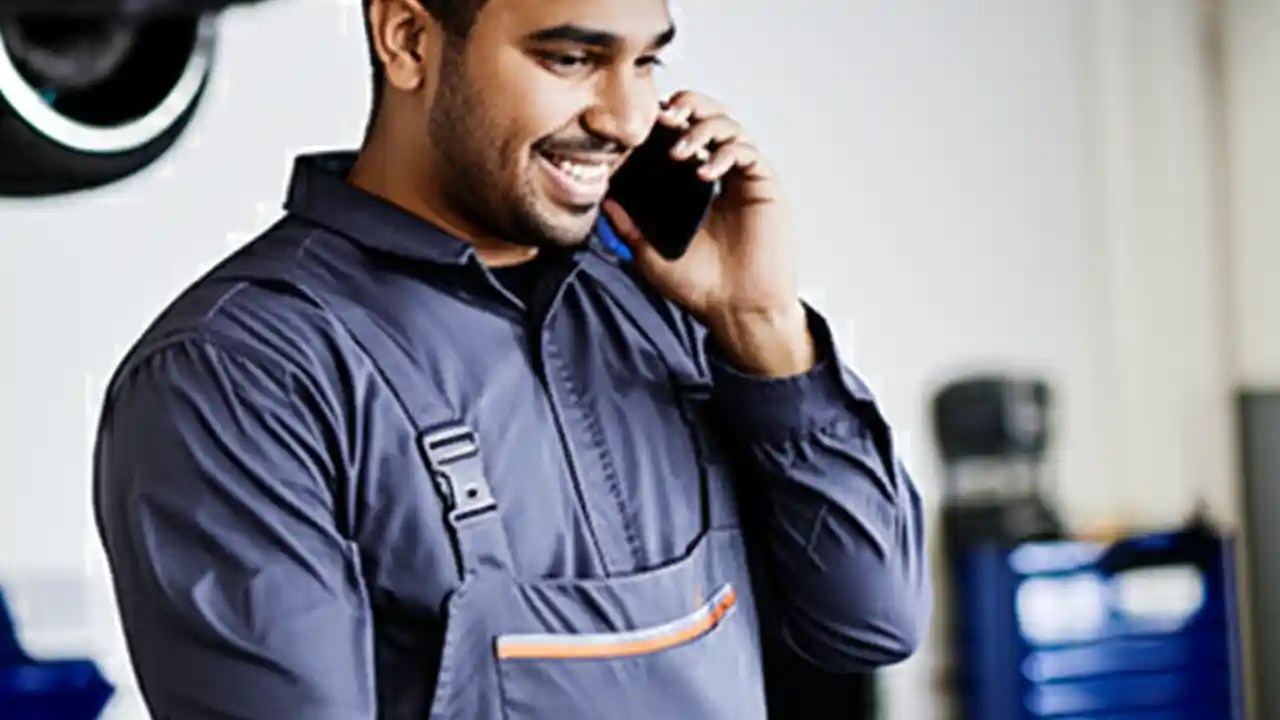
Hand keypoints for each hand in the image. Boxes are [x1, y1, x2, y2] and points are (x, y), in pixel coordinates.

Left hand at [602, 90, 814, 376]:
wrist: (736, 310)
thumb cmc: (701, 286)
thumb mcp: (650, 254)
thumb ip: (628, 227)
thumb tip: (601, 200)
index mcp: (693, 185)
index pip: (680, 135)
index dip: (664, 122)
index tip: (640, 126)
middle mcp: (720, 174)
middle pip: (707, 116)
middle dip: (686, 106)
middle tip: (663, 117)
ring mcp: (743, 177)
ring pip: (728, 125)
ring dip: (702, 127)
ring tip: (680, 150)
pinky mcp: (763, 185)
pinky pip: (746, 151)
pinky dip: (724, 152)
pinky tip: (705, 172)